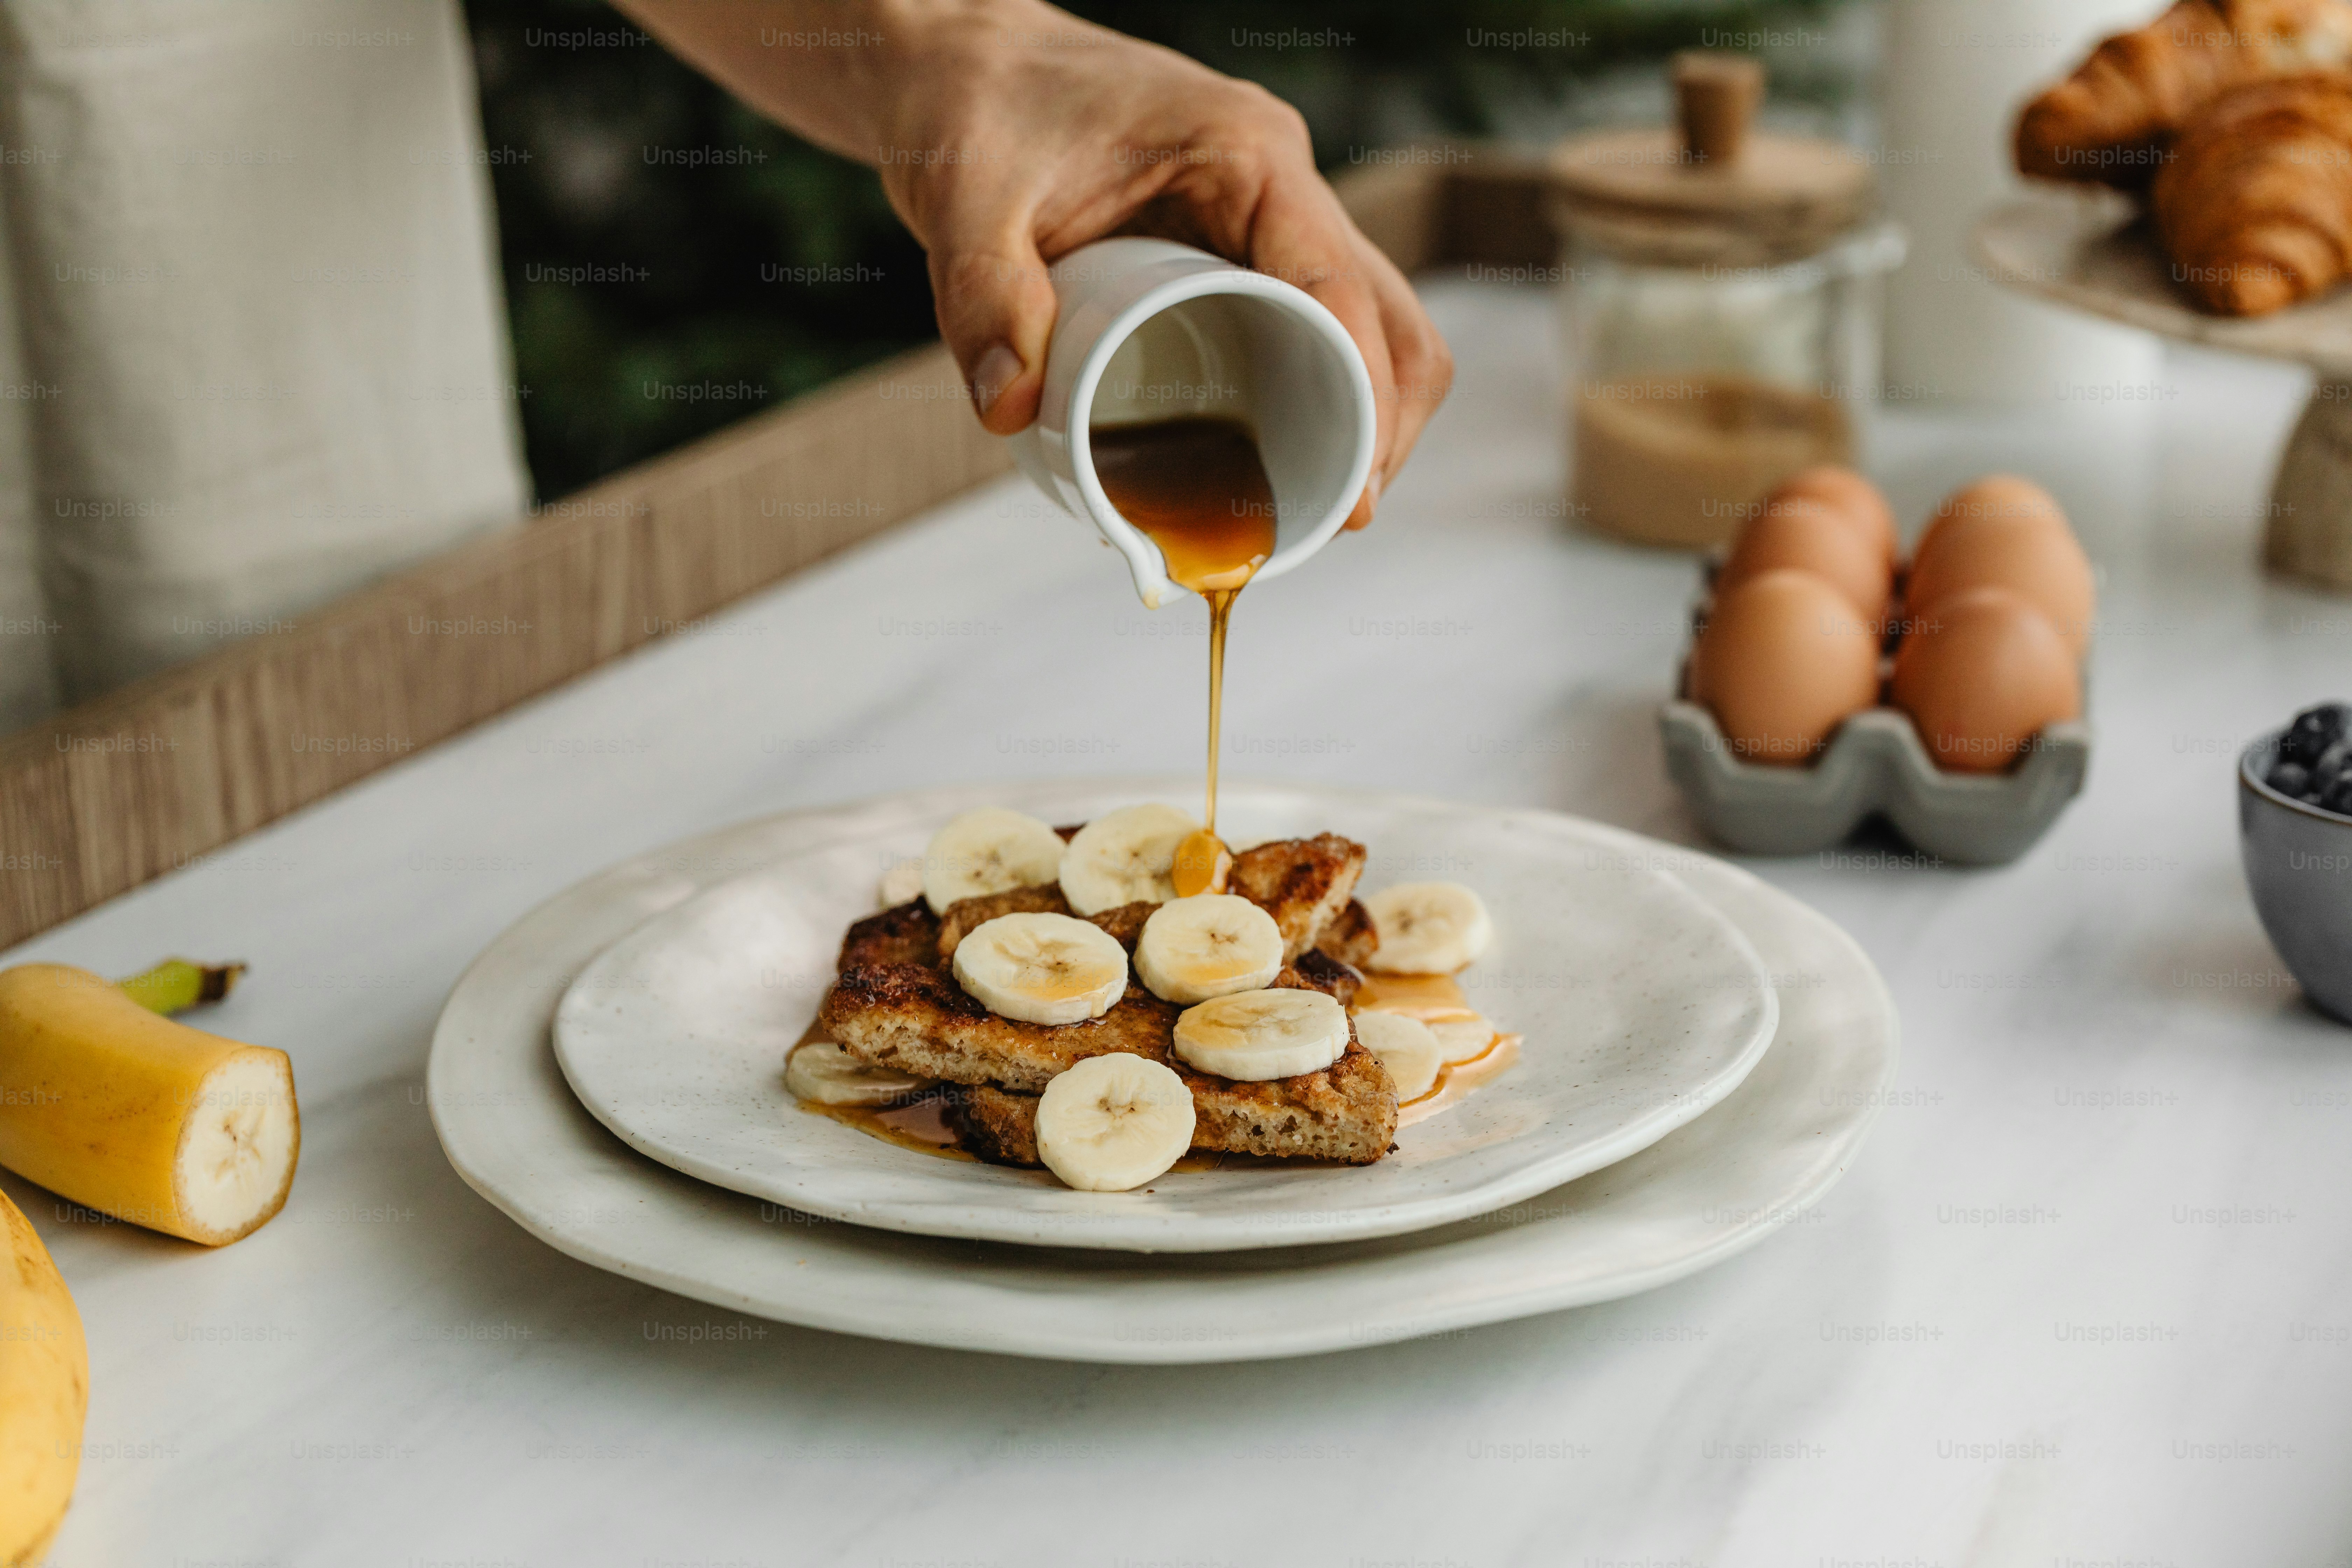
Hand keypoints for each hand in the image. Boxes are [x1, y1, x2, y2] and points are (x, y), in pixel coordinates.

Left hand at [616, 0, 1451, 526]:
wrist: (964, 71)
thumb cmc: (977, 111)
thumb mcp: (966, 198)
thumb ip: (983, 298)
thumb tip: (1010, 410)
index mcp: (1245, 155)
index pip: (1339, 284)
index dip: (1360, 392)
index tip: (1352, 489)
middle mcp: (1281, 187)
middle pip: (1389, 316)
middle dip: (1382, 424)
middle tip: (1342, 517)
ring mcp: (1273, 223)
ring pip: (1371, 329)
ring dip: (1363, 419)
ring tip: (1321, 508)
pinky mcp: (1246, 257)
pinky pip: (1315, 334)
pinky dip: (1317, 402)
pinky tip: (1281, 464)